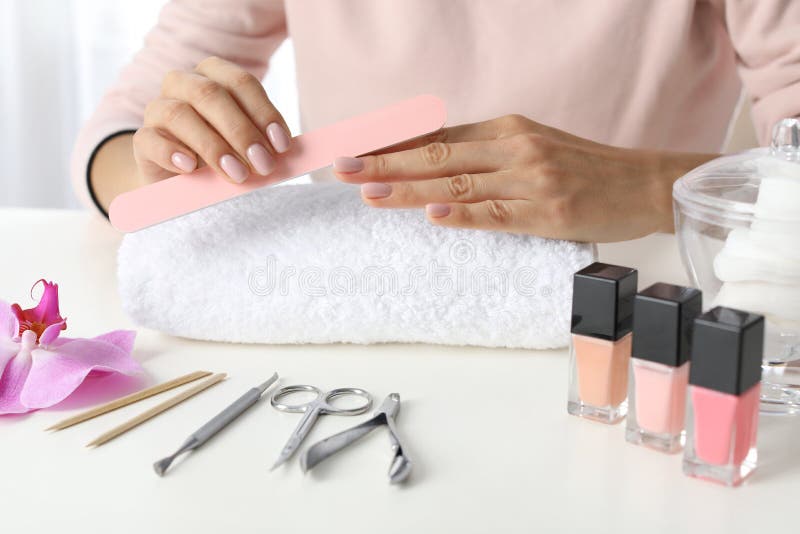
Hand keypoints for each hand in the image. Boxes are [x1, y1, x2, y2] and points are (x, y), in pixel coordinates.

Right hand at [134, 56, 291, 183]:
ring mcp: (158, 110)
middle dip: (241, 131)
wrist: (181, 184)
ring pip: (180, 114)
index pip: (240, 83)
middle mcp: (183, 84)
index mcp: (214, 76)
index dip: (263, 112)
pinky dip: (172, 152)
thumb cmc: (223, 159)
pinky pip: (150, 140)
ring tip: (237, 174)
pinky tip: (190, 168)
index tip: (282, 145)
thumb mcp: (248, 150)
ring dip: (213, 146)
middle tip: (263, 164)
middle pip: (210, 95)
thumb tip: (289, 154)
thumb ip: (265, 145)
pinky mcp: (142, 140)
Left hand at [333, 115, 715, 241]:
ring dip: (410, 189)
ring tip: (369, 192)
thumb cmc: (586, 169)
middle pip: (438, 157)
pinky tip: (434, 216)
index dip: (393, 145)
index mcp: (506, 130)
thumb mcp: (533, 147)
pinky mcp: (549, 212)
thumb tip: (434, 166)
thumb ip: (486, 154)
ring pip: (460, 185)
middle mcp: (515, 148)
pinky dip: (465, 214)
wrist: (645, 183)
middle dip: (386, 163)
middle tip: (342, 169)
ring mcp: (532, 179)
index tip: (356, 149)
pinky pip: (498, 214)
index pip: (438, 137)